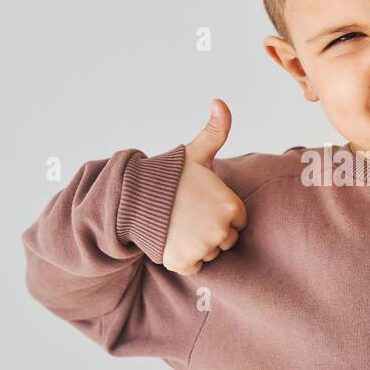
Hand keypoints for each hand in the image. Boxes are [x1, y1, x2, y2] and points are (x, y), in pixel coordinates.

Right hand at [161, 99, 247, 275]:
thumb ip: (216, 131)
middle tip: (189, 215)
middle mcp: (220, 229)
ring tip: (179, 225)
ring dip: (198, 245)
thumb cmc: (168, 176)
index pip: (238, 221)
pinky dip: (184, 259)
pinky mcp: (184, 263)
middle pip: (227, 240)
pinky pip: (195, 268)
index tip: (202, 203)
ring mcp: (202, 248)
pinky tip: (172, 240)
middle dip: (212, 231)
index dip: (220, 212)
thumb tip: (219, 101)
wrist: (132, 198)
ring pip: (210, 254)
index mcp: (230, 205)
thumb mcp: (196, 153)